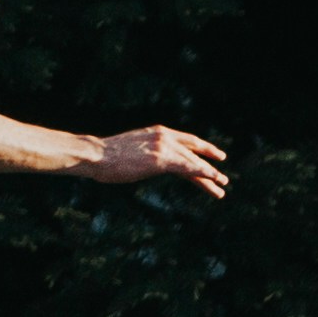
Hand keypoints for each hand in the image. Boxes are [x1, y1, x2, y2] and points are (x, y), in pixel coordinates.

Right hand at [85, 123, 229, 199]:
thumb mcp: (128, 150)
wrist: (95, 155)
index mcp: (156, 132)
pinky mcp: (162, 160)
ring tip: (222, 184)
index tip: (208, 153)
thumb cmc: (103, 157)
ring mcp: (164, 147)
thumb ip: (141, 153)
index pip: (184, 139)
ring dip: (210, 173)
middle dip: (210, 158)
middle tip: (221, 169)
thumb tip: (140, 162)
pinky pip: (189, 167)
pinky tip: (214, 178)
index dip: (198, 147)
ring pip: (194, 161)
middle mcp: (165, 136)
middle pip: (193, 148)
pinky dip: (204, 173)